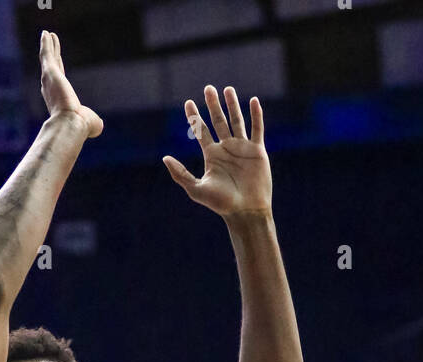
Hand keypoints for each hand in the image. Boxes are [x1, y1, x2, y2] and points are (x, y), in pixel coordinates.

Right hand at [39, 30, 102, 138]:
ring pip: (48, 59)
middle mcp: (51, 90)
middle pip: (52, 68)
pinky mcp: (50, 72)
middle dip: (51, 57)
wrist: (70, 125)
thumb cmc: (80, 127)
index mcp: (59, 101)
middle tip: (50, 44)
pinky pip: (47, 54)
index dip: (57, 74)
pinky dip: (45, 44)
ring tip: (47, 34)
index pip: (58, 84)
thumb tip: (99, 127)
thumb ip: (95, 124)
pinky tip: (46, 33)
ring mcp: (49, 80)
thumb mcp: (91, 125)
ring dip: (47, 46)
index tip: (55, 68)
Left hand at [163, 86, 270, 217]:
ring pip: (237, 121)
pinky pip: (257, 129)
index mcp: (212, 156)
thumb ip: (180, 173)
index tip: (188, 103)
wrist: (245, 211)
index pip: (202, 131)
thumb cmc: (221, 204)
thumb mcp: (196, 189)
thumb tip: (165, 158)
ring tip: (227, 89)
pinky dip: (256, 115)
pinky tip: (253, 101)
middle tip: (208, 88)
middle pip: (218, 121)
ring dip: (232, 105)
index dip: (195, 117)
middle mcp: (226, 149)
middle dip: (213, 105)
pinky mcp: (257, 151)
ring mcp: (242, 149)